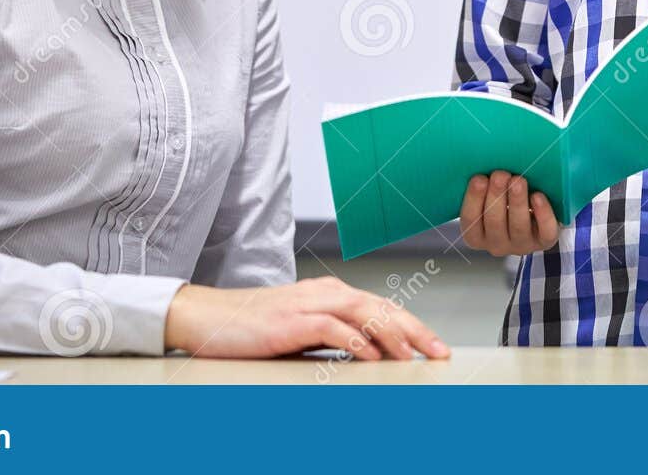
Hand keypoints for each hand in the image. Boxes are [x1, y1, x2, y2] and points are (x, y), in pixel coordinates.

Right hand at [163, 277, 449, 360]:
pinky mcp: (291, 320)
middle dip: (414, 330)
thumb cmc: (254, 326)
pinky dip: (355, 340)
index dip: (412, 325)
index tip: (434, 345)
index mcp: (331, 294)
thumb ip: (334, 335)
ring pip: (363, 312)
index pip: (382, 306)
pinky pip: (332, 327)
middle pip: (381, 306)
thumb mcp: (303, 329)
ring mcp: (309, 304)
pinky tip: (370, 354)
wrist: (209, 317)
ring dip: (391, 334)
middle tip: (438, 351)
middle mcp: (326, 293)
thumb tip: (369, 353)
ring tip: (412, 355)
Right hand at [458, 170, 559, 255]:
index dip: (473, 199)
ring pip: (519, 226)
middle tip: (500, 175)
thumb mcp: (489, 195)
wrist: (534, 218)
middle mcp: (497, 244)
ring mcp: (521, 245)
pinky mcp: (544, 241)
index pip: (470, 221)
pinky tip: (538, 196)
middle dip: (497, 196)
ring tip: (518, 180)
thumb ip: (484, 185)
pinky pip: (544, 231)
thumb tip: (484, 160)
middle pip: (494, 222)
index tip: (479, 178)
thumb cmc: (504, 201)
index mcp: (477, 234)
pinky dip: (542, 213)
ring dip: (517, 201)